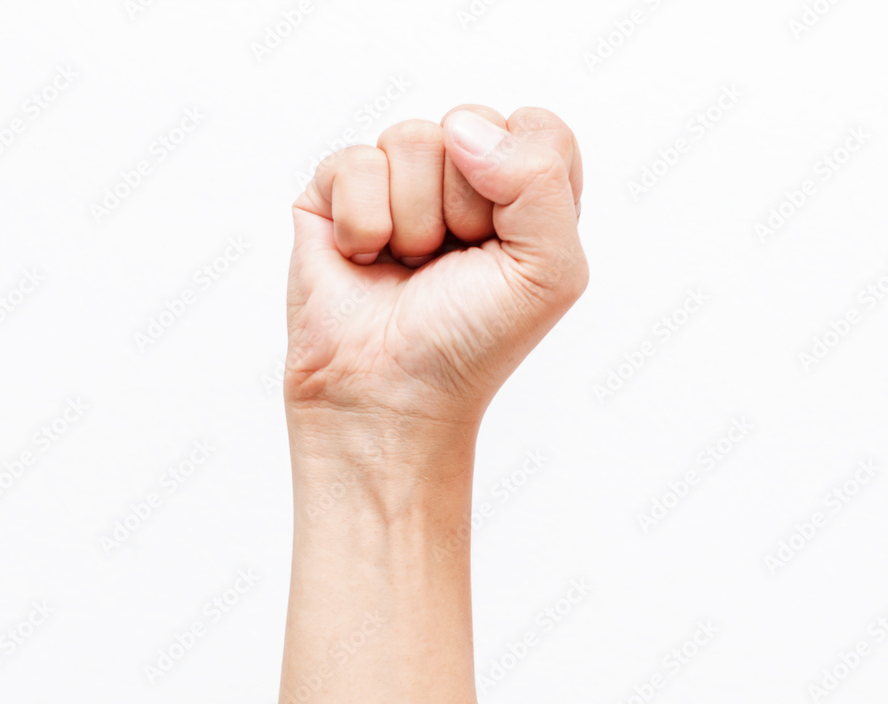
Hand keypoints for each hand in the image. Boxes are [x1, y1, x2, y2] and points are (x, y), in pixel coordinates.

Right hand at [285, 104, 587, 450]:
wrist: (389, 395)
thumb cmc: (469, 346)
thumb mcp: (550, 272)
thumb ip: (542, 179)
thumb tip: (462, 129)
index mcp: (523, 197)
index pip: (537, 130)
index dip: (522, 183)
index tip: (504, 246)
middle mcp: (461, 183)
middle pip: (472, 125)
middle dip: (462, 207)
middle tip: (448, 266)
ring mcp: (397, 184)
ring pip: (410, 138)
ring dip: (412, 222)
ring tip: (407, 266)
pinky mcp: (336, 193)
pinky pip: (354, 162)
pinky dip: (362, 224)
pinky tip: (365, 261)